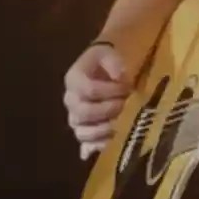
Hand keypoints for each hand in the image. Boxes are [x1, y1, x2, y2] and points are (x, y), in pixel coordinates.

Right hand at [64, 42, 132, 159]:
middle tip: (126, 106)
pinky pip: (87, 145)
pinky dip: (100, 146)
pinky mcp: (83, 132)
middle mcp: (70, 101)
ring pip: (82, 133)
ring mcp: (75, 118)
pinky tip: (114, 142)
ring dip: (105, 130)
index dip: (110, 91)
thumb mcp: (108, 53)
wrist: (101, 69)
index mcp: (73, 79)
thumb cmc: (105, 61)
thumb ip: (113, 62)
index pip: (89, 89)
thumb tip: (121, 77)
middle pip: (83, 113)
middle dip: (108, 111)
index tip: (127, 87)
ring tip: (123, 123)